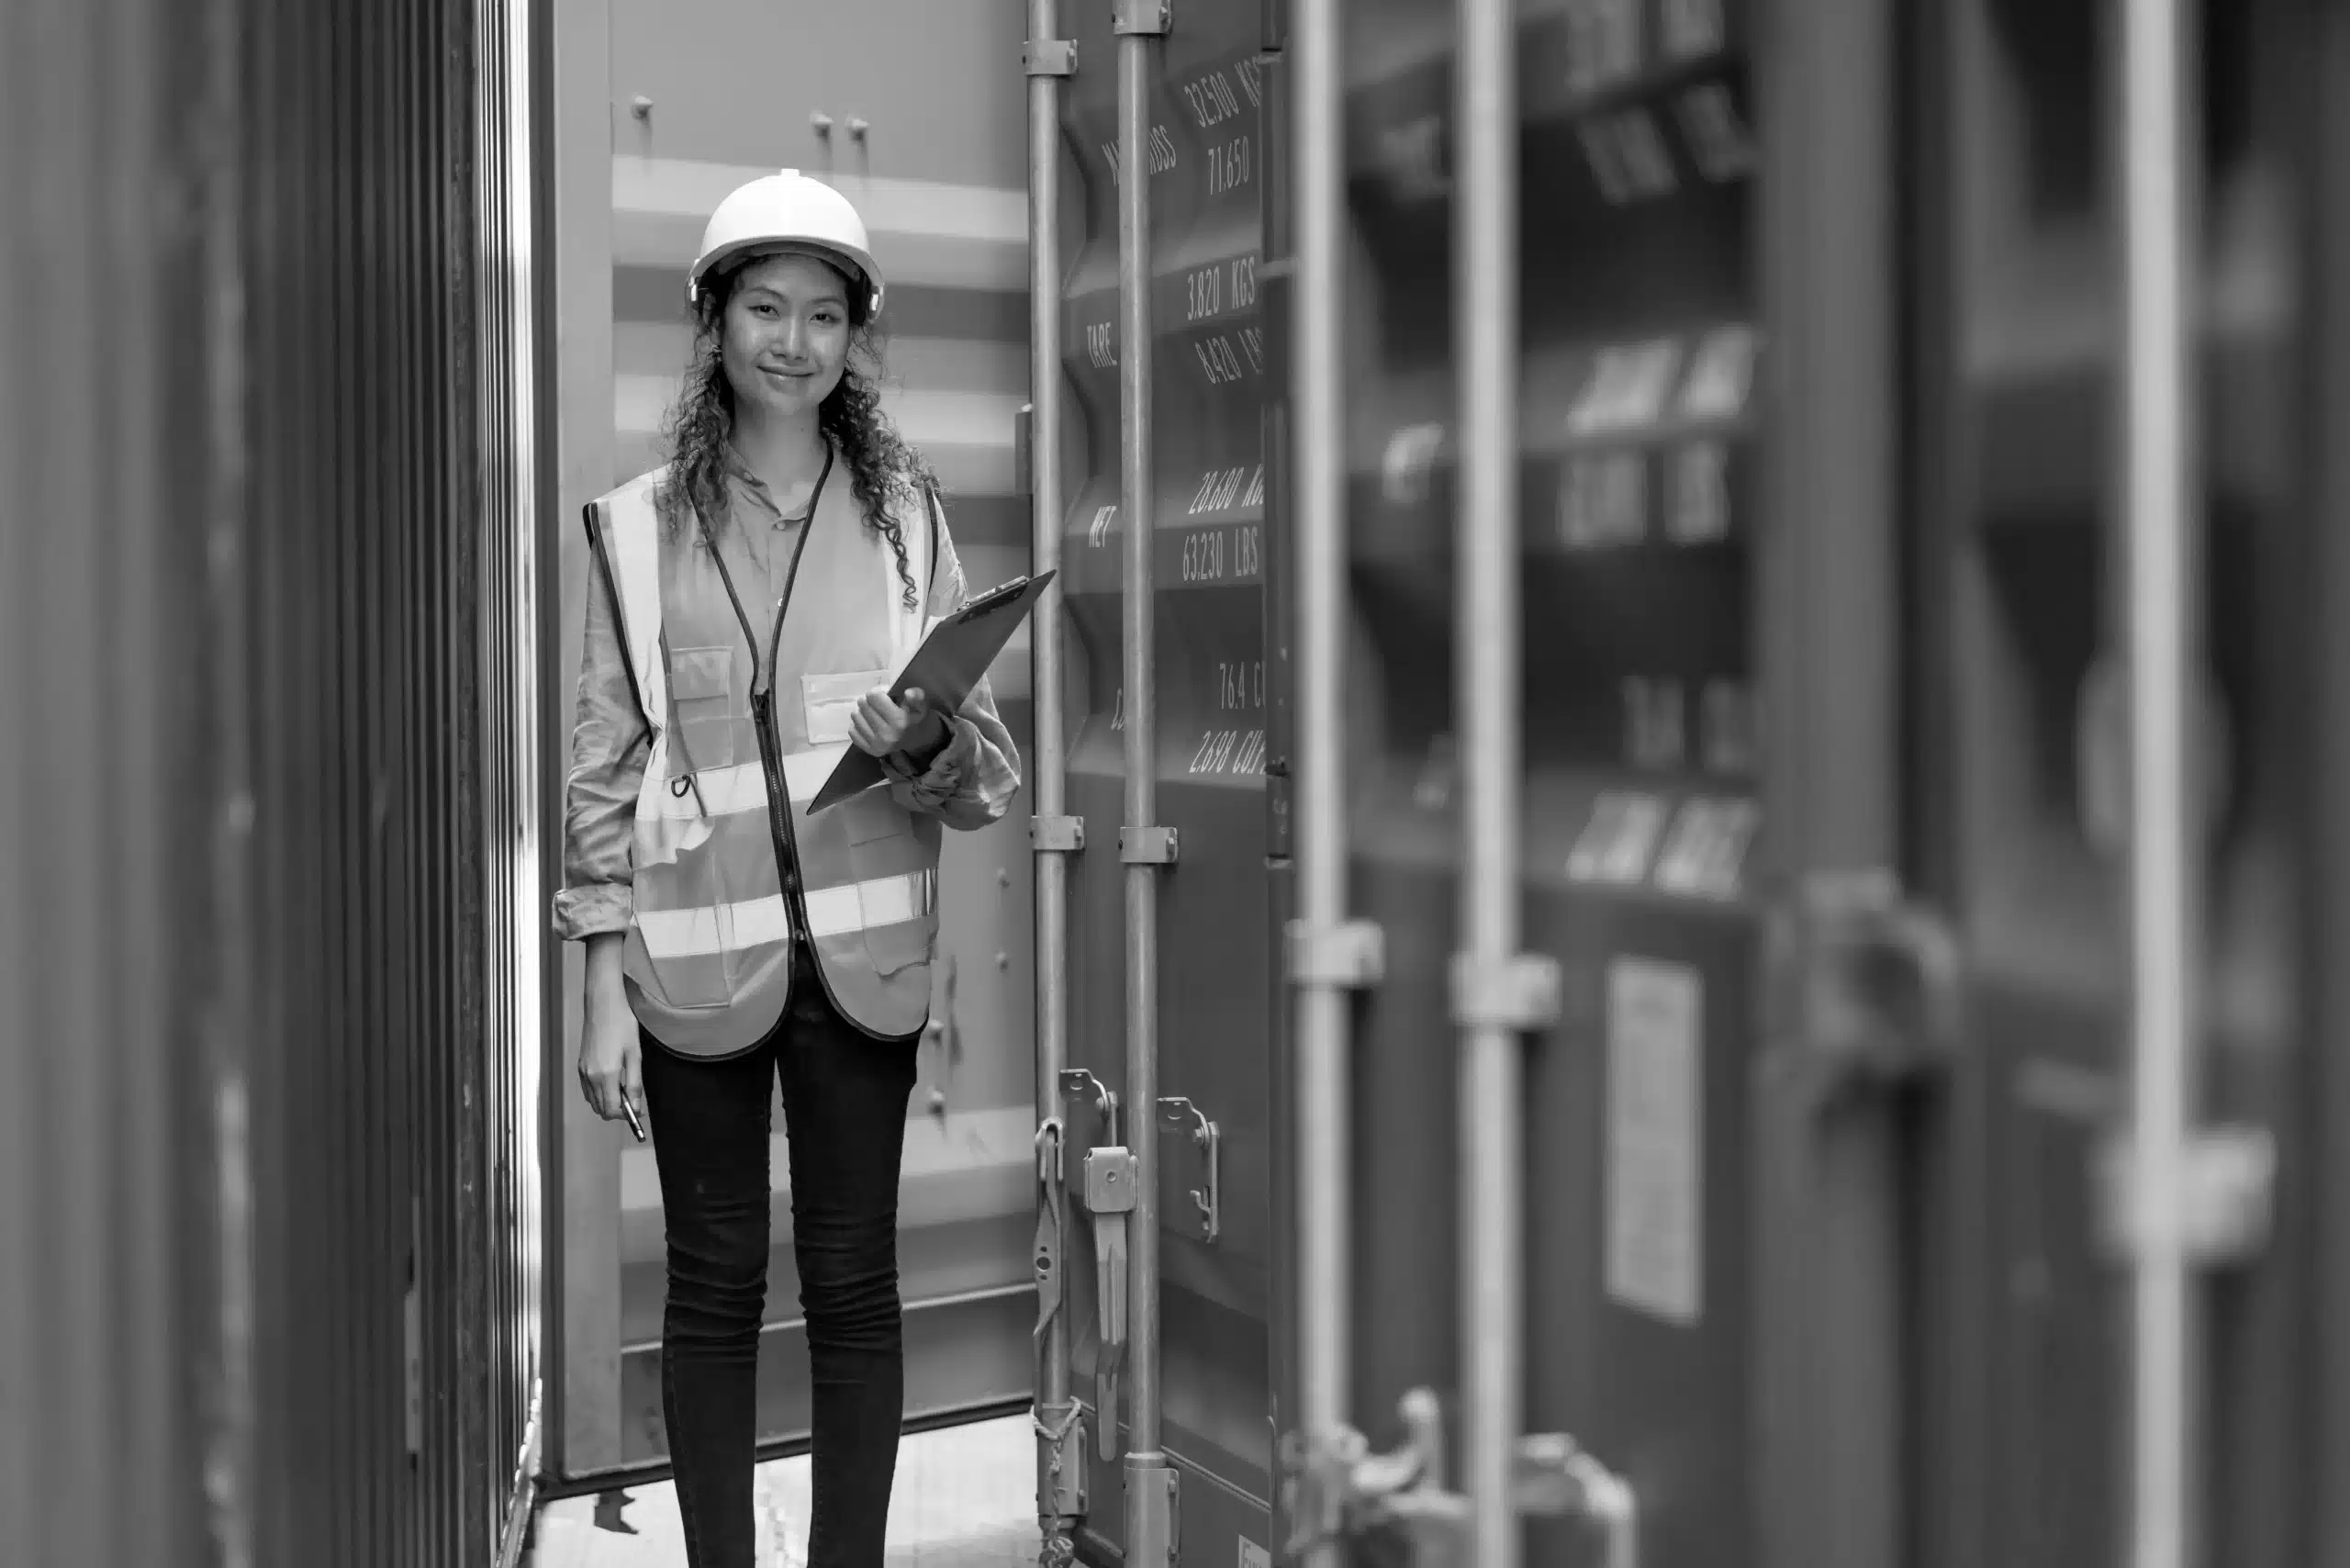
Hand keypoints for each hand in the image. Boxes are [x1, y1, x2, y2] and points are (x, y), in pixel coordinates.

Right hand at [577, 941, 643, 1131]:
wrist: (603, 1004)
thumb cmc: (622, 1025)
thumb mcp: (635, 1055)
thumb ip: (634, 1084)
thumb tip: (635, 1107)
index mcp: (606, 1074)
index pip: (612, 1110)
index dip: (626, 1116)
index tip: (638, 1112)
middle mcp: (590, 1076)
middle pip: (601, 1110)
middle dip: (617, 1110)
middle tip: (633, 1099)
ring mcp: (583, 1071)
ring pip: (593, 1102)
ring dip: (608, 1102)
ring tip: (624, 1087)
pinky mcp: (580, 1066)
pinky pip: (588, 1090)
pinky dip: (599, 1093)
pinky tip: (612, 1081)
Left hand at [849, 684, 945, 757]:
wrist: (914, 741)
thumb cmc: (913, 719)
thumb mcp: (920, 705)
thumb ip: (917, 696)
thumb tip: (908, 693)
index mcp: (899, 721)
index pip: (874, 697)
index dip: (876, 692)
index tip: (881, 694)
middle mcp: (886, 734)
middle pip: (863, 705)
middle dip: (867, 701)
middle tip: (873, 703)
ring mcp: (877, 744)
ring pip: (856, 717)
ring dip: (861, 711)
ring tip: (869, 712)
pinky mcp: (869, 750)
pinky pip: (852, 731)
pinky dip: (856, 724)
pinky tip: (865, 723)